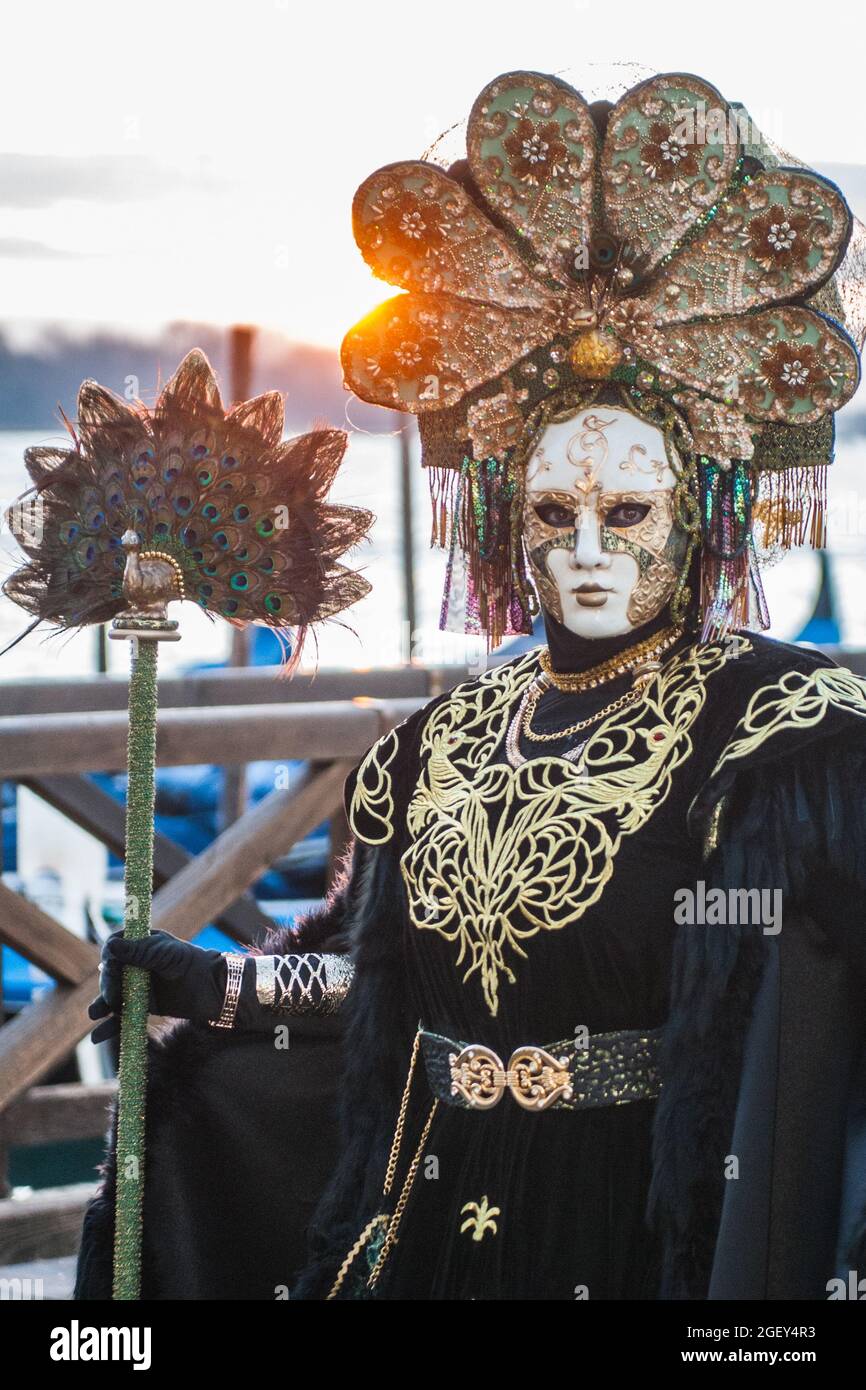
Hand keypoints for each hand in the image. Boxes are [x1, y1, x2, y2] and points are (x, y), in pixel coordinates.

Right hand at [88, 930, 230, 1041]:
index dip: (110, 957)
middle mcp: (136, 965)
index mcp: (141, 944)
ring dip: (101, 1006)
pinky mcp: (143, 1007)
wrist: (213, 989)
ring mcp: (138, 987)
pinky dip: (110, 1027)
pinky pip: (122, 1016)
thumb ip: (139, 952)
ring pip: (112, 997)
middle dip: (107, 986)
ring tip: (95, 1015)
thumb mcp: (165, 954)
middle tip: (114, 997)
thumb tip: (111, 947)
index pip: (114, 948)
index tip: (111, 965)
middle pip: (110, 975)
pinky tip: (97, 1037)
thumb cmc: (192, 963)